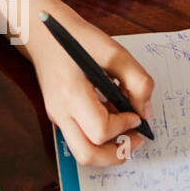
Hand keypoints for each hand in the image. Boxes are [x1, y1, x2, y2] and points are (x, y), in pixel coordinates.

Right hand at [24, 7, 154, 166]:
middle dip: (117, 154)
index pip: (101, 130)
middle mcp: (60, 112)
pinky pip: (80, 139)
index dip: (124, 125)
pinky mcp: (59, 117)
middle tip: (135, 139)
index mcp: (72, 94)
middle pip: (87, 155)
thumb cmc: (78, 40)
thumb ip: (137, 81)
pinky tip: (110, 115)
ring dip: (108, 148)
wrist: (45, 35)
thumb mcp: (115, 52)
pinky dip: (99, 137)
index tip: (136, 114)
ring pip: (83, 152)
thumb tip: (144, 112)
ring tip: (123, 125)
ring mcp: (57, 117)